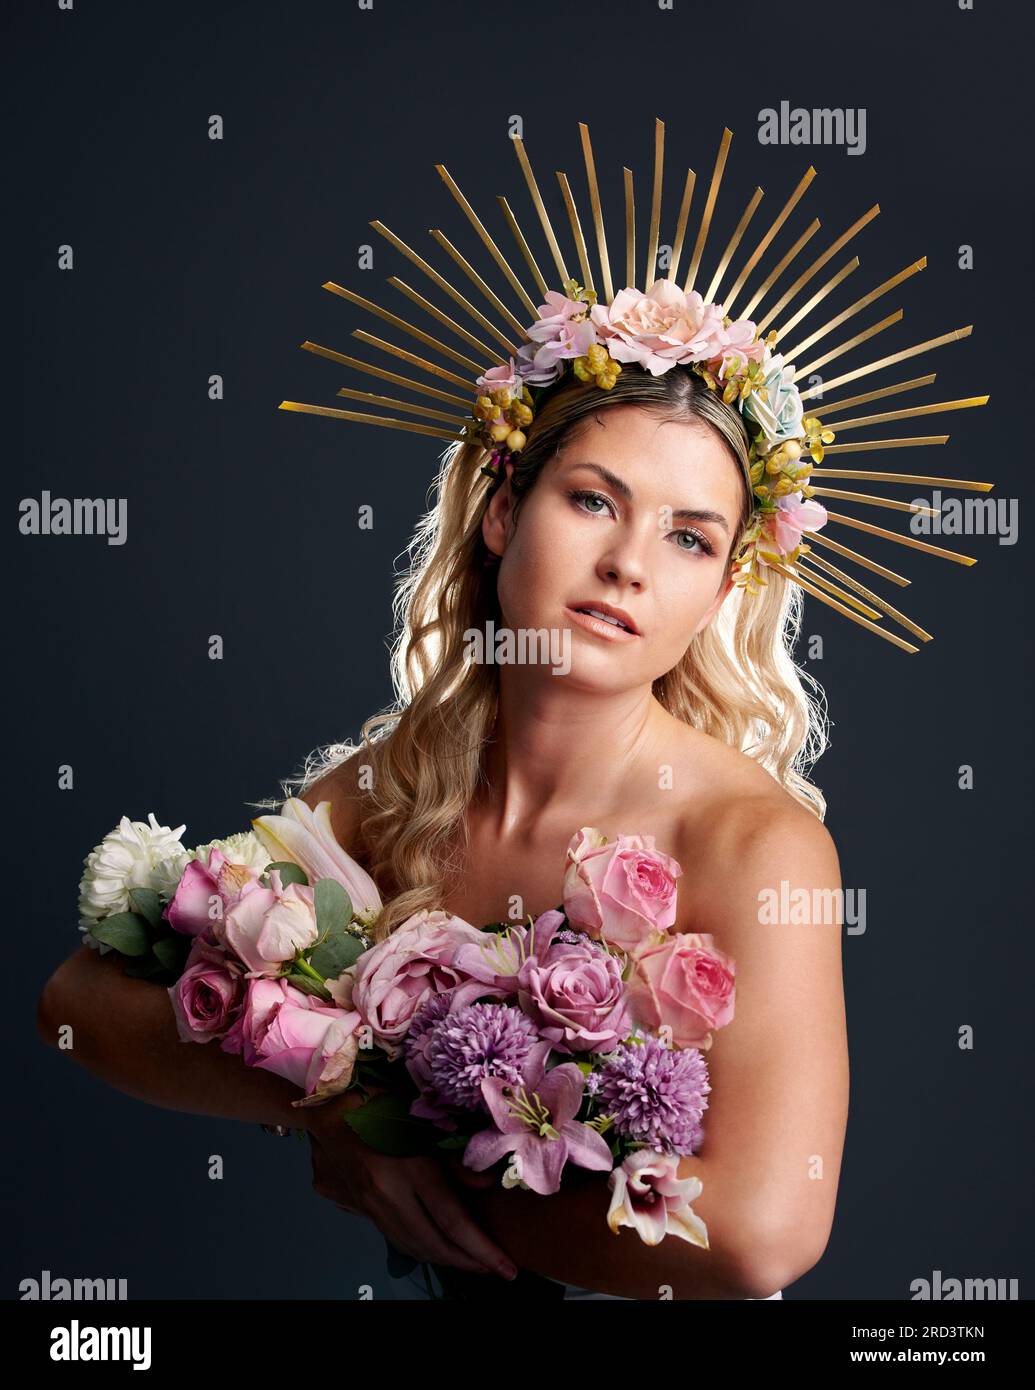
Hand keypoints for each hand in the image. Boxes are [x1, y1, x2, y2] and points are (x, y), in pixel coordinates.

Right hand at [306, 1092, 518, 1279]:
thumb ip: (455, 1159)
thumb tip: (487, 1185)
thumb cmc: (381, 1102)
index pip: (452, 1220)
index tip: (506, 1266)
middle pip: (435, 1243)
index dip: (482, 1248)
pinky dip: (424, 1250)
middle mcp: (389, 1193)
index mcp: (409, 1167)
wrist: (328, 1107)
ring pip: (415, 1247)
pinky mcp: (365, 1208)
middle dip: (470, 1263)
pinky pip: (399, 1239)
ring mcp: (373, 1204)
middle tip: (499, 1270)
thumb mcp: (424, 1122)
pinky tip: (442, 1249)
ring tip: (476, 1263)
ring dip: (448, 1260)